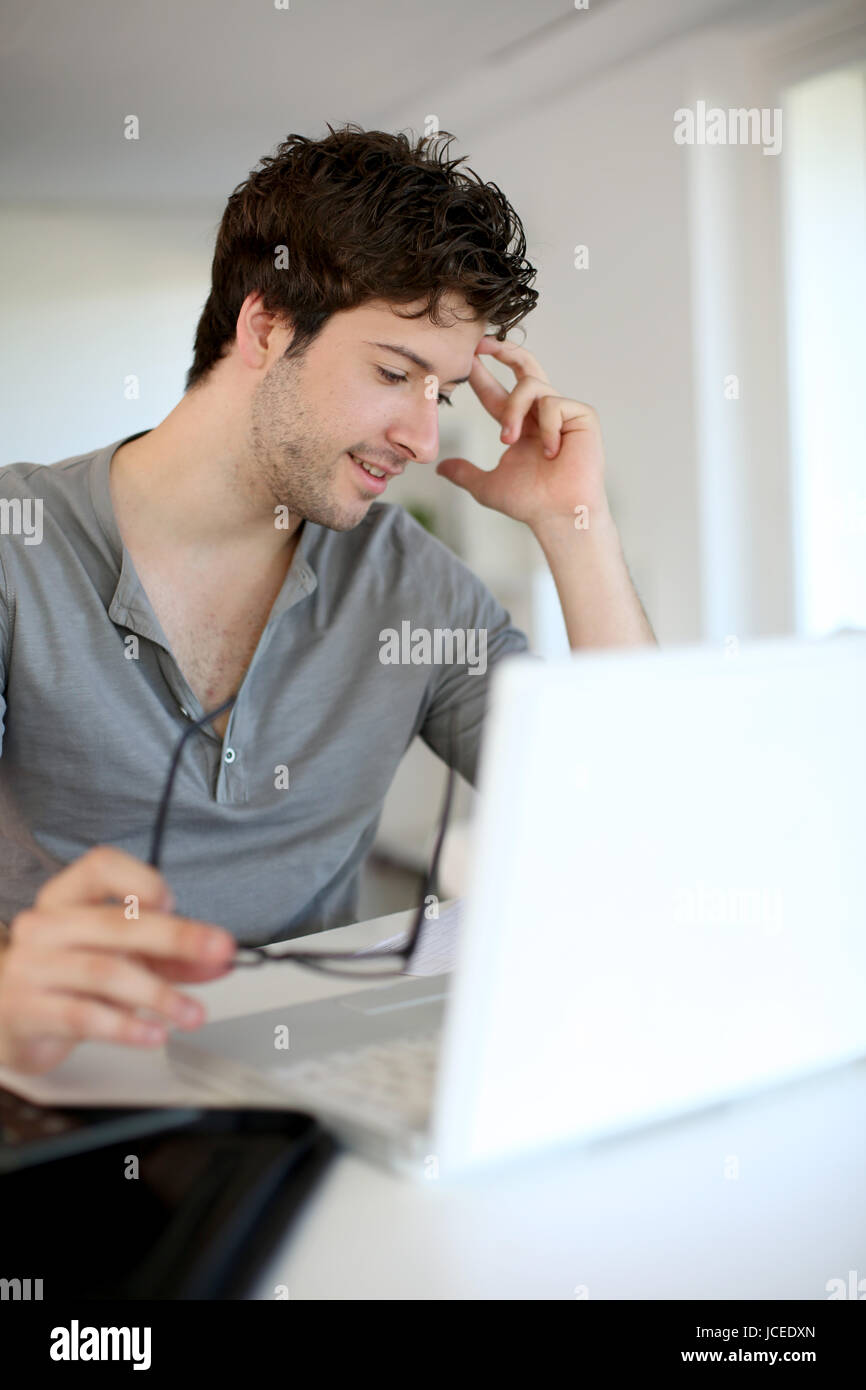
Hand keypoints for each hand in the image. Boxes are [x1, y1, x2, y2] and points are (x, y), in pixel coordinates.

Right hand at [0, 846, 235, 1074]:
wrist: (9, 1018)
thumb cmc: (67, 976)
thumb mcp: (121, 955)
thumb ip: (170, 956)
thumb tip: (218, 961)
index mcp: (66, 897)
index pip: (102, 866)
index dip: (143, 881)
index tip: (174, 903)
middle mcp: (46, 926)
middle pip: (116, 922)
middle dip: (176, 937)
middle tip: (219, 951)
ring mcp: (32, 968)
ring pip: (105, 972)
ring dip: (159, 994)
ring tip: (192, 1013)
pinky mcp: (27, 1011)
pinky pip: (83, 1016)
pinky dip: (125, 1027)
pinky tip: (152, 1034)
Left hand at [435, 335, 610, 529]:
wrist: (559, 515)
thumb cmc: (531, 503)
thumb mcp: (487, 485)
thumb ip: (465, 473)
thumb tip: (441, 469)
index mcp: (522, 426)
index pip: (497, 394)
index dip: (480, 376)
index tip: (462, 361)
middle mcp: (543, 414)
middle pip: (524, 367)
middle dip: (503, 351)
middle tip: (480, 345)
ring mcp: (564, 412)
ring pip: (531, 385)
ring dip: (513, 410)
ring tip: (509, 439)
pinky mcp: (582, 415)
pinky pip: (553, 403)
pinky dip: (546, 427)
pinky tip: (551, 452)